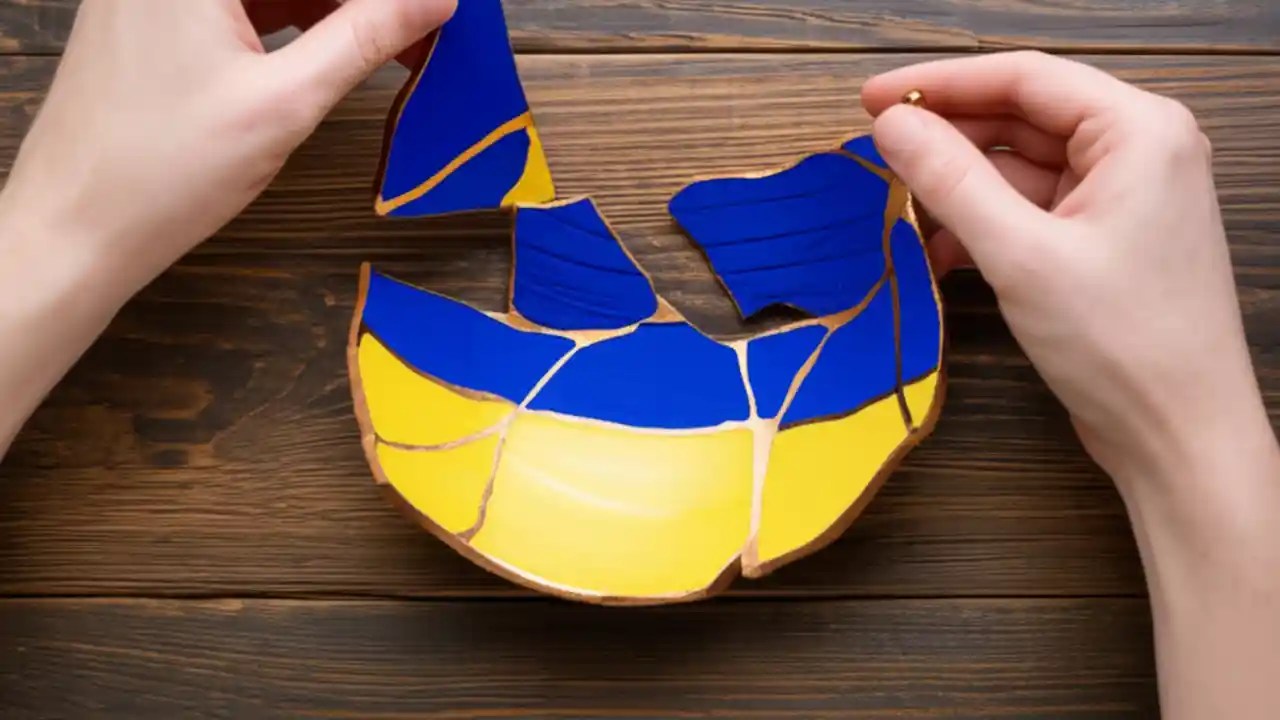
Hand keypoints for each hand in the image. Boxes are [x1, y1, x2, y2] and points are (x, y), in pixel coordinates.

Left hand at [0, 0, 454, 295]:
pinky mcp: (149, 18)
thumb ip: (365, 38)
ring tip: (389, 43)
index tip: (432, 10)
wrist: (73, 229)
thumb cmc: (166, 171)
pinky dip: (289, 18)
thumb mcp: (285, 102)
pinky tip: (330, 47)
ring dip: (329, 9)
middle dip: (358, 2)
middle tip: (419, 28)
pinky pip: (237, 1)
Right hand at [862, 51, 1279, 719]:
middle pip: (1023, 119)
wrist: (1179, 438)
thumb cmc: (1122, 344)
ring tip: (903, 212)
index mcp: (1139, 131)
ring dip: (961, 189)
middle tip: (878, 155)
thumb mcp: (1022, 255)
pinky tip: (942, 254)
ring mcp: (1124, 199)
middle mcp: (1139, 151)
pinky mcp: (1106, 243)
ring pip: (1021, 169)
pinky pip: (1032, 212)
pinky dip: (984, 226)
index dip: (940, 85)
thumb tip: (890, 126)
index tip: (872, 99)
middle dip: (949, 139)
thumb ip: (952, 181)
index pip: (1025, 79)